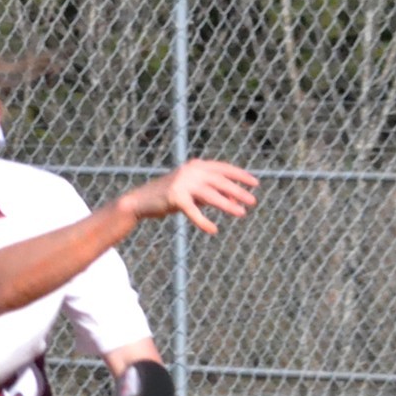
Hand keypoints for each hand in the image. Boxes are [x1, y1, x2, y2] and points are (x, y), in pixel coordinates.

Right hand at [120, 159, 258, 234]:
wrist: (140, 201)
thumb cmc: (168, 196)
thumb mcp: (192, 191)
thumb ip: (210, 192)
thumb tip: (234, 199)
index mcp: (197, 165)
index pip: (224, 168)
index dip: (241, 175)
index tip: (255, 183)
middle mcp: (191, 171)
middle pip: (221, 181)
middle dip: (239, 191)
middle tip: (253, 201)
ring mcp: (183, 183)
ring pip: (211, 195)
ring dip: (228, 205)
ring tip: (242, 213)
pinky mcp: (175, 197)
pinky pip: (194, 212)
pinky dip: (203, 222)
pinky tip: (213, 229)